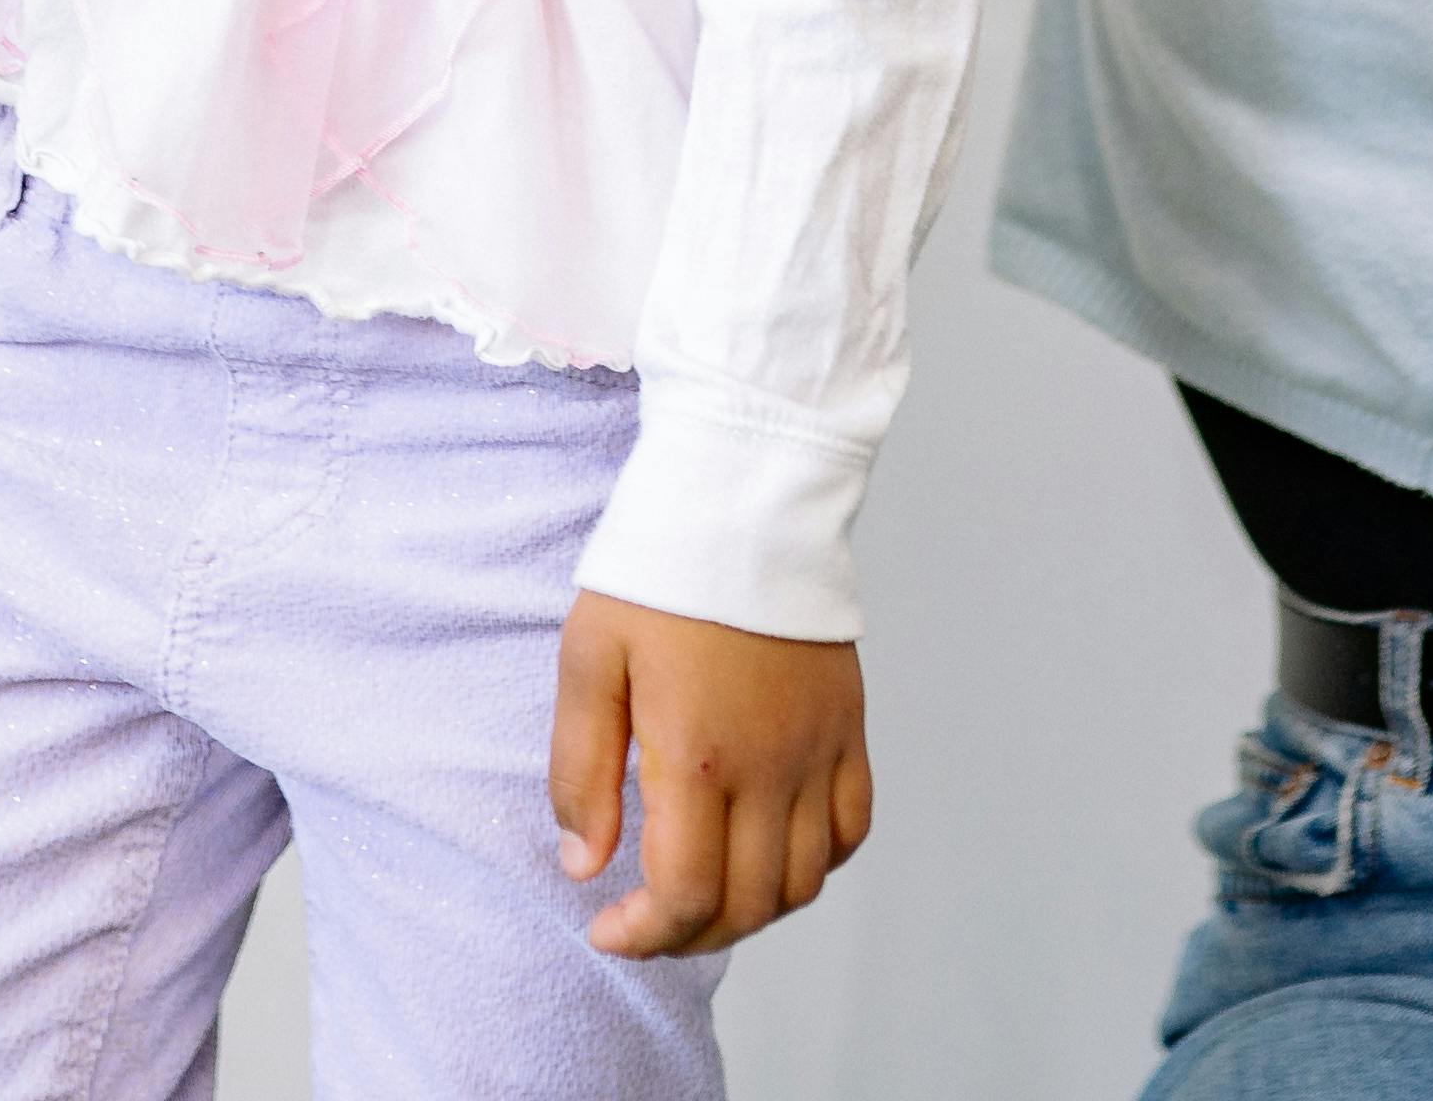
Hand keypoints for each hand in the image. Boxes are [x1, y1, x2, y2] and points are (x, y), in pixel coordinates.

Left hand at [547, 590, 873, 957]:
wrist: (746, 495)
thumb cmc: (659, 572)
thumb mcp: (589, 661)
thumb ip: (580, 772)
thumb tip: (583, 864)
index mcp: (699, 756)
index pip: (687, 896)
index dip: (643, 936)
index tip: (606, 926)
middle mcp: (771, 765)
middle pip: (747, 904)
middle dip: (688, 935)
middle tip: (645, 918)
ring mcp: (818, 746)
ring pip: (805, 880)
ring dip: (751, 908)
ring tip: (704, 890)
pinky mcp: (847, 723)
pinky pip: (852, 825)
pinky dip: (816, 861)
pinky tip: (770, 848)